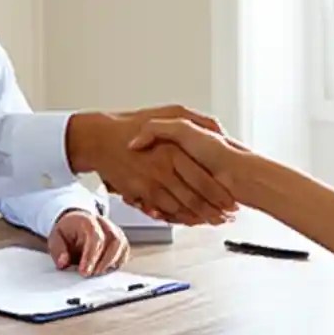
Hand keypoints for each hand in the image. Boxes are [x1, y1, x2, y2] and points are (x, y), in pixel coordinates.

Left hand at [48, 209, 129, 276]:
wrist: (76, 225)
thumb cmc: (67, 232)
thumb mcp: (55, 238)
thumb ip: (58, 250)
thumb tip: (63, 262)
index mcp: (87, 220)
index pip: (95, 236)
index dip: (91, 255)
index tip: (84, 272)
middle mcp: (104, 223)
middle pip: (113, 240)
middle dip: (103, 261)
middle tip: (91, 275)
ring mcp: (114, 231)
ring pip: (122, 245)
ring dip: (111, 263)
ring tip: (97, 273)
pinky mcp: (121, 241)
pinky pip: (124, 252)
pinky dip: (117, 263)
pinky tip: (105, 270)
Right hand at [66, 106, 236, 225]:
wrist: (101, 139)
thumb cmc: (132, 125)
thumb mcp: (167, 112)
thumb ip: (195, 119)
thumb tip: (218, 128)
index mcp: (175, 150)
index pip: (205, 180)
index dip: (221, 195)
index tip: (232, 202)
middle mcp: (165, 168)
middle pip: (196, 198)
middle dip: (214, 212)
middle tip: (226, 218)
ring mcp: (152, 182)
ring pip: (181, 208)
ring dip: (199, 218)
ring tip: (213, 222)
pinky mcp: (141, 192)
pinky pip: (164, 211)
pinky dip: (177, 218)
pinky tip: (188, 220)